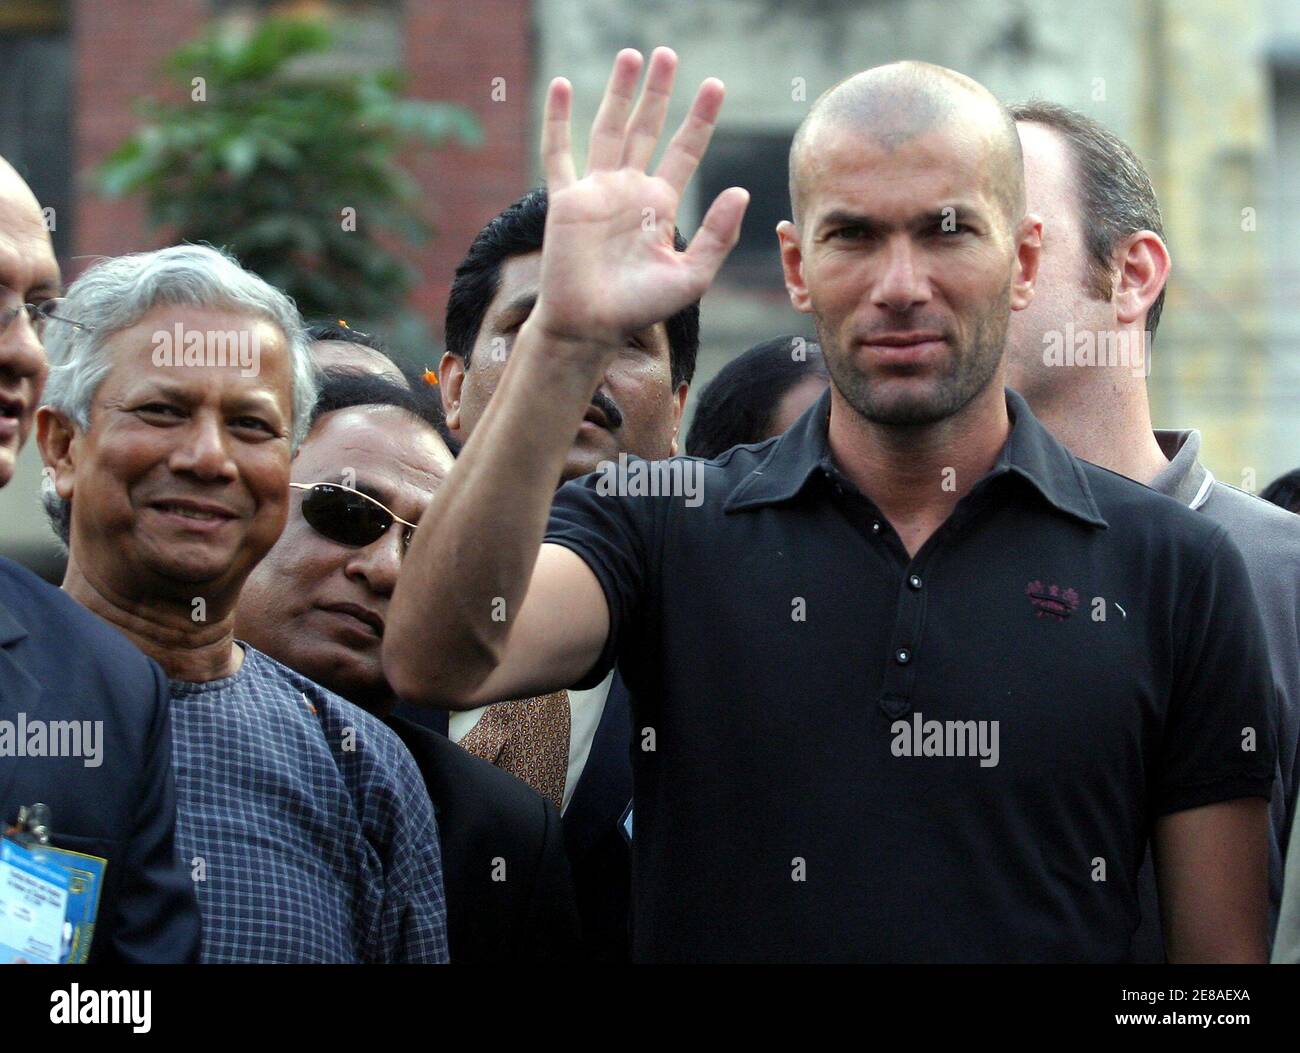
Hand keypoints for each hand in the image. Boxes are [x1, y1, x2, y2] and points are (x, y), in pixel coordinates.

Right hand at [530, 48, 748, 355]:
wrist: (591, 327)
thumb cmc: (640, 308)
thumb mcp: (692, 275)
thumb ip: (717, 235)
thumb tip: (740, 190)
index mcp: (660, 206)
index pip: (684, 150)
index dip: (699, 119)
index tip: (715, 85)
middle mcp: (630, 192)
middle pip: (647, 129)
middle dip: (658, 93)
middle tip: (668, 54)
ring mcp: (596, 192)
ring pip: (609, 129)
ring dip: (620, 93)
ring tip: (632, 56)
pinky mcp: (566, 200)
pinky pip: (560, 153)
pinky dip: (558, 120)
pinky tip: (563, 86)